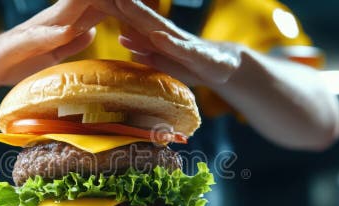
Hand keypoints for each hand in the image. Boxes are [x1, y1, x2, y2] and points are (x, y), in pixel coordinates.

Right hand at [0, 0, 110, 85]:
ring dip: (83, 4)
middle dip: (103, 0)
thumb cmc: (22, 58)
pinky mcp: (17, 43)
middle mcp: (52, 20)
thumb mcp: (54, 53)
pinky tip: (67, 31)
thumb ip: (73, 42)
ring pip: (64, 12)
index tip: (142, 4)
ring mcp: (35, 30)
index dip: (118, 4)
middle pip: (84, 3)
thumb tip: (92, 30)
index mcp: (64, 23)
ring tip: (104, 1)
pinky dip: (53, 34)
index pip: (97, 8)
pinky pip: (37, 37)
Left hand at [114, 0, 239, 86]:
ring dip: (140, 14)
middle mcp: (169, 34)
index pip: (131, 19)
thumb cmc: (191, 63)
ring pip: (159, 27)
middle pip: (140, 16)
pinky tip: (158, 37)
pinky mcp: (199, 56)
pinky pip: (182, 49)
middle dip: (121, 4)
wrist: (226, 66)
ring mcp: (184, 43)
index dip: (112, 8)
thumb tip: (123, 37)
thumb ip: (145, 48)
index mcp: (158, 35)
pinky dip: (170, 44)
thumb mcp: (166, 58)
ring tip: (123, 2)